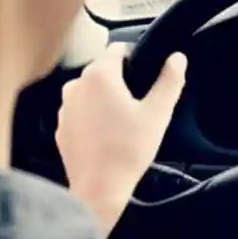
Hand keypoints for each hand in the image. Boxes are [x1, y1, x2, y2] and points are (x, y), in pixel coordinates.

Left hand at [55, 43, 186, 237]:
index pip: (117, 49)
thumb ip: (170, 80)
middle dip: (119, 81)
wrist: (98, 189)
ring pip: (89, 91)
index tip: (145, 78)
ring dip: (103, 99)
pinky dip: (90, 117)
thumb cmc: (129, 149)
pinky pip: (79, 112)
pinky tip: (104, 136)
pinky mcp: (60, 128)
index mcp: (99, 74)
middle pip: (102, 70)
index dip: (134, 59)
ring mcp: (64, 107)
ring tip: (120, 123)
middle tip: (137, 106)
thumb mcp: (158, 113)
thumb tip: (177, 57)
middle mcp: (76, 84)